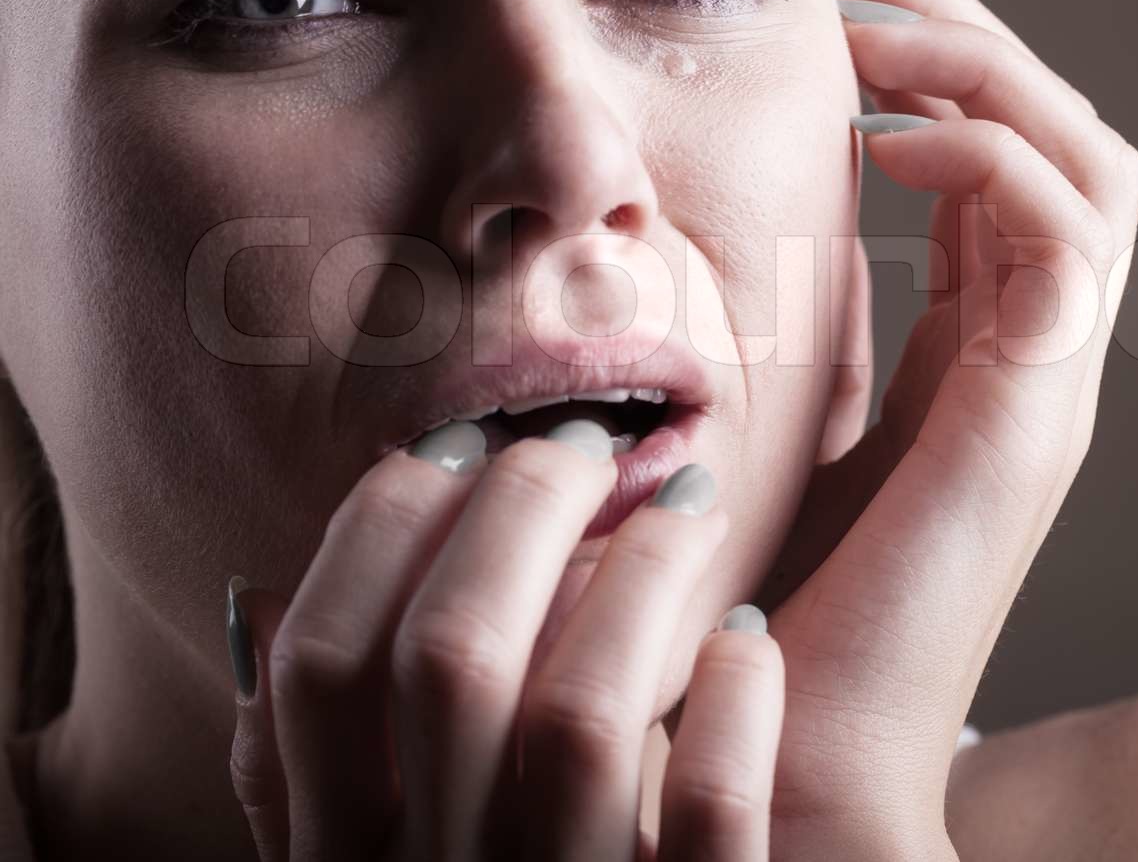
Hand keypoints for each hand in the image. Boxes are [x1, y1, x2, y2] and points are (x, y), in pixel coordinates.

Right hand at [226, 432, 783, 860]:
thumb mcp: (363, 854)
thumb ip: (307, 768)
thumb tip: (261, 603)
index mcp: (349, 857)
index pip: (321, 664)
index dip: (382, 529)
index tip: (456, 444)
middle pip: (453, 659)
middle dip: (518, 512)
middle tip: (584, 443)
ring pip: (585, 720)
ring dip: (642, 576)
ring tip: (692, 501)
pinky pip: (713, 821)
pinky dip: (735, 705)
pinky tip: (750, 631)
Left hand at [750, 0, 1137, 852]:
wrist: (770, 747)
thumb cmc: (744, 588)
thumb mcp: (758, 410)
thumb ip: (783, 312)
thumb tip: (728, 207)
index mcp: (970, 342)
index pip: (986, 147)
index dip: (917, 43)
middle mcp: (1028, 346)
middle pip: (1049, 122)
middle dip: (949, 13)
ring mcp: (1046, 378)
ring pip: (1083, 154)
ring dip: (975, 62)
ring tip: (861, 31)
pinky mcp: (1038, 412)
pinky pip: (1064, 229)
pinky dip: (984, 156)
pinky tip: (879, 144)